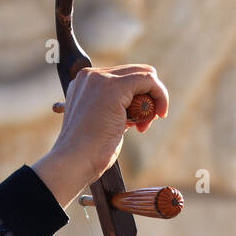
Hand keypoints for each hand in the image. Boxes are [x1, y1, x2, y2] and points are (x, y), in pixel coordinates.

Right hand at [31, 64, 168, 206]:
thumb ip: (115, 109)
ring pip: (144, 76)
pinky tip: (159, 114)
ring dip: (152, 101)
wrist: (74, 161)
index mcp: (84, 83)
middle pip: (135, 73)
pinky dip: (160, 96)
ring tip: (142, 126)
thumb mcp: (102, 122)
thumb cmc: (87, 151)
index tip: (139, 121)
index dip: (137, 96)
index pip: (122, 77)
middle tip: (144, 122)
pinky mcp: (114, 87)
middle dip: (147, 97)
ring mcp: (101, 79)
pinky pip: (149, 80)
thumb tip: (137, 106)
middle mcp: (90, 76)